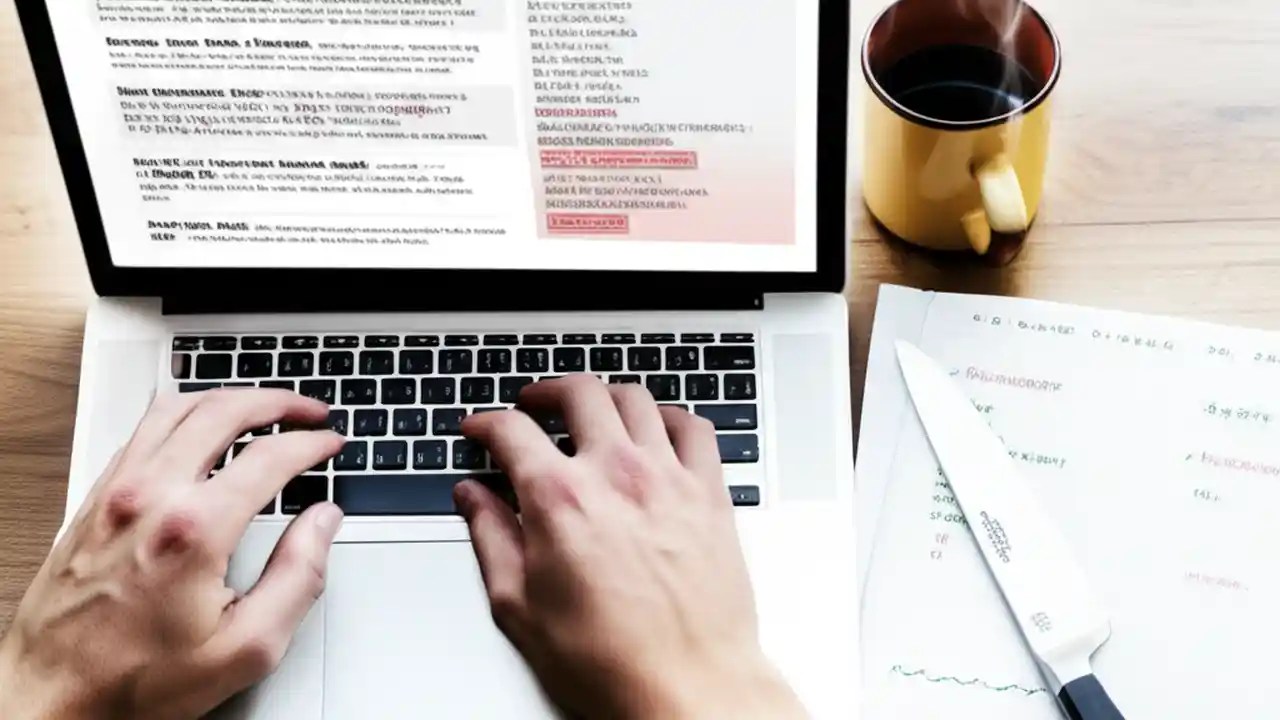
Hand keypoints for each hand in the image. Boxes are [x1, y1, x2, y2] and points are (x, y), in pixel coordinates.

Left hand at [0, 389, 344, 719]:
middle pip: (224, 412)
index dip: (312, 443)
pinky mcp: (96, 498)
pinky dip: (184, 413)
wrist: (51, 696)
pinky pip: (144, 429)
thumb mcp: (246, 648)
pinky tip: (202, 427)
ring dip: (229, 398)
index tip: (330, 444)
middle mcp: (151, 496)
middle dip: (278, 402)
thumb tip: (323, 523)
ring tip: (261, 406)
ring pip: (179, 408)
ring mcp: (117, 492)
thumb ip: (299, 577)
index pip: (270, 457)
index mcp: (195, 531)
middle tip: (307, 411)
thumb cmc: (138, 680)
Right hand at [456, 375, 805, 718]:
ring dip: (604, 397)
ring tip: (590, 410)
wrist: (687, 686)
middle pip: (578, 394)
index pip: (512, 431)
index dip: (486, 423)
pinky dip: (669, 416)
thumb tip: (472, 498)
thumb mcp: (520, 607)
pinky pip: (694, 427)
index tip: (481, 429)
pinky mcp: (709, 493)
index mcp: (560, 500)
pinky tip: (656, 428)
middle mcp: (616, 475)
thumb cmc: (609, 660)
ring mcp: (668, 478)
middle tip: (532, 405)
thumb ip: (491, 539)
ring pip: (635, 400)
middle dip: (545, 392)